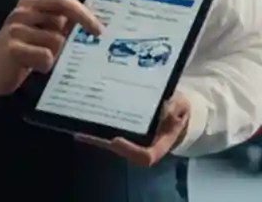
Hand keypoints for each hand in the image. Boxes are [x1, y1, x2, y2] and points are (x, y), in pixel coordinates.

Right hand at [0, 0, 104, 106]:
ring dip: (54, 55)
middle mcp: (22, 12)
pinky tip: (33, 67)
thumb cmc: (18, 53)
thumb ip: (57, 24)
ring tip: (39, 59)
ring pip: (56, 41)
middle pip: (62, 18)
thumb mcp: (38, 33)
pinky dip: (44, 66)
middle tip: (85, 42)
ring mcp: (16, 29)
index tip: (99, 29)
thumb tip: (89, 22)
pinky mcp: (13, 48)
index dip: (83, 12)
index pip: (62, 0)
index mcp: (30, 4)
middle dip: (73, 33)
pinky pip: (46, 57)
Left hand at [75, 95, 190, 165]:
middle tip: (89, 133)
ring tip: (79, 130)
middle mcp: (143, 145)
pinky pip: (108, 137)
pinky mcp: (123, 134)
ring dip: (96, 139)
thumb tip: (165, 109)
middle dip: (106, 143)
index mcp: (160, 144)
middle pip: (123, 151)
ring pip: (112, 145)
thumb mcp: (182, 105)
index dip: (130, 151)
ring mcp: (132, 141)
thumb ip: (176, 108)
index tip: (116, 139)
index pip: (145, 156)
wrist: (173, 108)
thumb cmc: (177, 108)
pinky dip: (95, 135)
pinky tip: (80, 130)